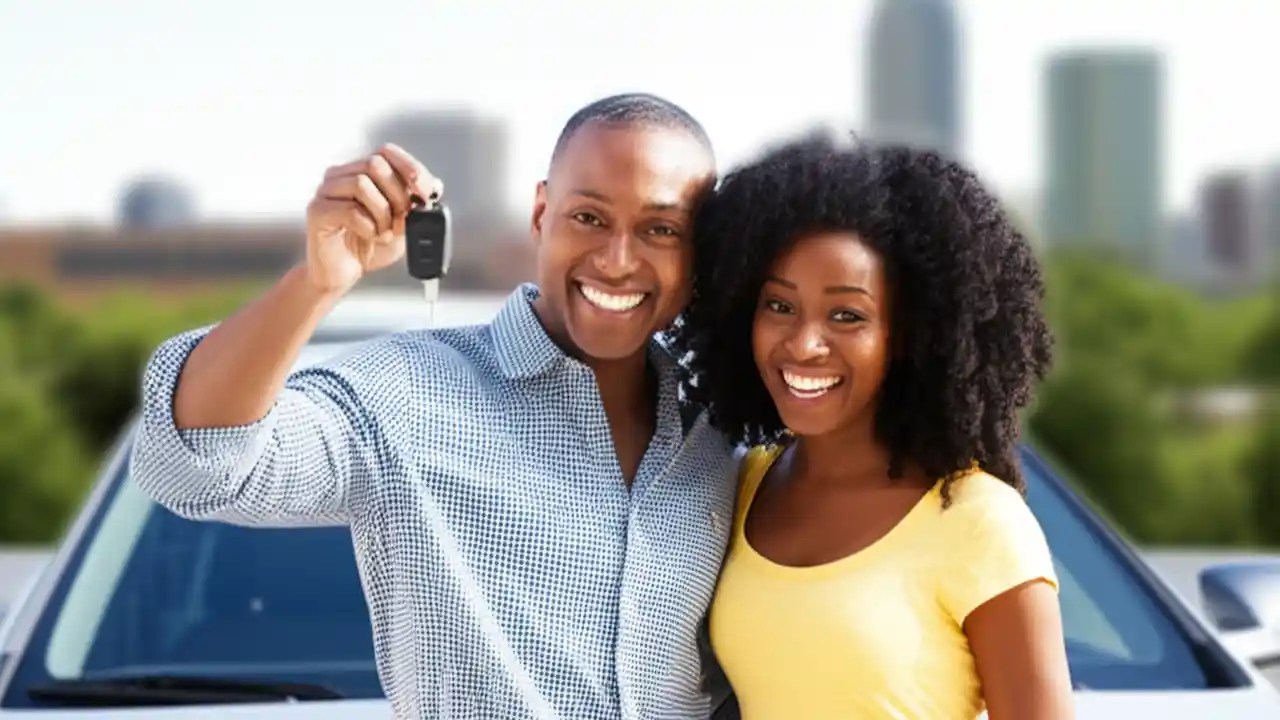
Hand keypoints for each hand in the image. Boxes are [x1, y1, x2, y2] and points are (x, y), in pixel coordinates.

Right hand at [304, 143, 443, 294]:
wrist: (343, 275)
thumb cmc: (370, 246)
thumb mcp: (403, 223)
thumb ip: (416, 202)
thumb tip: (436, 184)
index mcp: (360, 171)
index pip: (386, 151)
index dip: (410, 168)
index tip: (426, 192)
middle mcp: (340, 176)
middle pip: (375, 164)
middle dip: (397, 195)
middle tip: (401, 220)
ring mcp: (326, 192)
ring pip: (361, 184)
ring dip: (382, 214)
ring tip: (383, 233)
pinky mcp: (317, 212)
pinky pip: (349, 210)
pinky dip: (368, 227)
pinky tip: (369, 237)